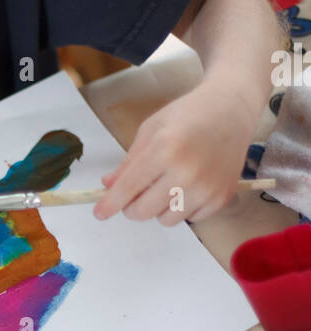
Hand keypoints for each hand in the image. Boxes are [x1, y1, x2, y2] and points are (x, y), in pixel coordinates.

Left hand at [93, 84, 255, 226]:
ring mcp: (207, 188)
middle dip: (131, 208)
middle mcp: (186, 172)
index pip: (128, 188)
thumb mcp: (151, 129)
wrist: (231, 110)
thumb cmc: (187, 114)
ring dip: (159, 209)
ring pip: (166, 220)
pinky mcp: (222, 197)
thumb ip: (129, 162)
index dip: (110, 204)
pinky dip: (184, 208)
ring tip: (165, 186)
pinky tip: (188, 186)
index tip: (100, 213)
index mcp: (164, 150)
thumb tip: (108, 186)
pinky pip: (191, 218)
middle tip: (133, 196)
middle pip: (144, 211)